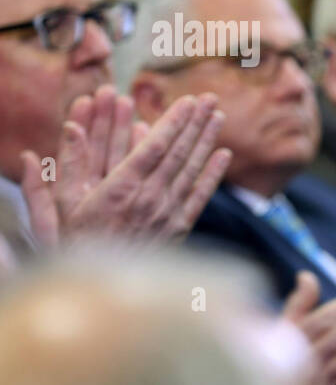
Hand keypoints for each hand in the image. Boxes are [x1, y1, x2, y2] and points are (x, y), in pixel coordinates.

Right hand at [20, 86, 230, 245]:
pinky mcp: (178, 228)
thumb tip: (71, 127)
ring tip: (218, 115)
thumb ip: (68, 164)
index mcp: (121, 189)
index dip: (173, 122)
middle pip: (178, 153)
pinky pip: (199, 196)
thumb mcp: (62, 204)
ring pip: (191, 169)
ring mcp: (168, 214)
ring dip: (206, 140)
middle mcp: (150, 199)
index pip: (155, 147)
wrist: (100, 288)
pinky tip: (223, 154)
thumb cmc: (75, 242)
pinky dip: (212, 174)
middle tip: (210, 97)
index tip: (187, 101)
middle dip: (194, 123)